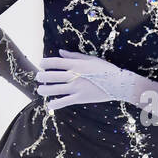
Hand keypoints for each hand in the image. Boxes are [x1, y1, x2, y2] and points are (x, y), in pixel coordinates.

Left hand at [35, 48, 149, 110]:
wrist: (118, 83)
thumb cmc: (106, 69)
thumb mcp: (90, 59)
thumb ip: (74, 56)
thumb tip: (60, 52)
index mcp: (76, 64)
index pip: (56, 62)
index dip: (45, 63)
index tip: (41, 64)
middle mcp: (74, 75)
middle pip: (52, 75)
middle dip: (42, 76)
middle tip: (38, 77)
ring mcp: (76, 88)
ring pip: (55, 89)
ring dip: (44, 90)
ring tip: (40, 90)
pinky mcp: (80, 98)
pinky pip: (65, 101)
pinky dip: (56, 104)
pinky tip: (50, 105)